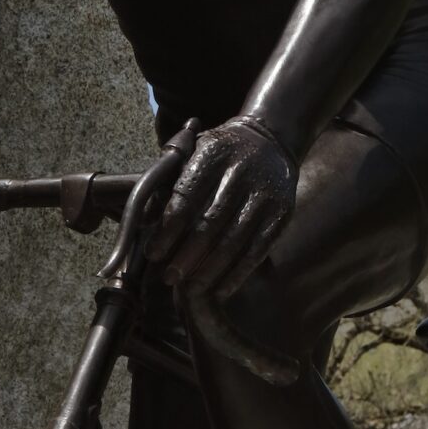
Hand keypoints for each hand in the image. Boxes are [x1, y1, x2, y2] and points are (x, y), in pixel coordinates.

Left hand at [152, 116, 295, 298]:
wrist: (270, 139)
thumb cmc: (220, 153)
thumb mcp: (193, 151)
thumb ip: (168, 180)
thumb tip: (145, 219)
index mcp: (212, 154)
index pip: (186, 197)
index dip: (168, 230)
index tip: (153, 253)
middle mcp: (240, 172)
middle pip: (209, 223)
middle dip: (186, 256)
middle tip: (168, 277)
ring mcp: (264, 194)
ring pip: (234, 241)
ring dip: (209, 270)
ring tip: (190, 289)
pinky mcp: (281, 212)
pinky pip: (257, 249)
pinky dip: (237, 273)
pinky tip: (220, 289)